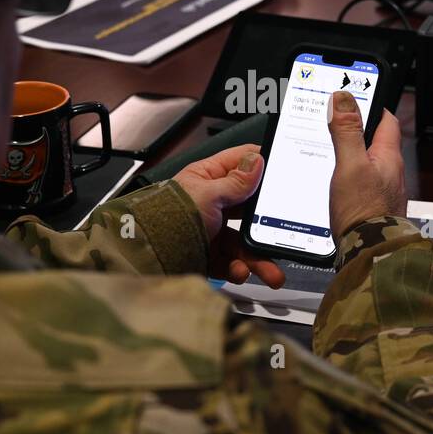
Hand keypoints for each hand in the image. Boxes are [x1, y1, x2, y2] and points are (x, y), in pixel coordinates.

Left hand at [173, 144, 284, 288]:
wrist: (148, 258)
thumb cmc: (169, 217)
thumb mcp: (208, 195)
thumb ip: (235, 182)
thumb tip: (256, 160)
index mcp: (208, 178)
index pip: (240, 163)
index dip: (261, 164)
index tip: (284, 170)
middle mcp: (211, 203)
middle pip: (248, 210)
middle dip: (267, 224)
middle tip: (282, 231)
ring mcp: (211, 231)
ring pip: (244, 242)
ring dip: (259, 258)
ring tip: (272, 272)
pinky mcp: (209, 255)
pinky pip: (232, 262)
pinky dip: (239, 269)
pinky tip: (240, 271)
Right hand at [327, 91, 406, 240]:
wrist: (369, 256)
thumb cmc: (364, 213)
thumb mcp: (349, 165)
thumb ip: (346, 131)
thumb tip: (343, 98)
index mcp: (389, 156)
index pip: (386, 120)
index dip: (372, 106)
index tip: (356, 97)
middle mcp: (390, 173)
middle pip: (375, 142)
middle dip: (358, 131)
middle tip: (336, 122)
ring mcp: (382, 191)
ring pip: (367, 164)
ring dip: (352, 155)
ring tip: (331, 150)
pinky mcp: (372, 207)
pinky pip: (362, 185)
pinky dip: (349, 178)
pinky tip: (335, 184)